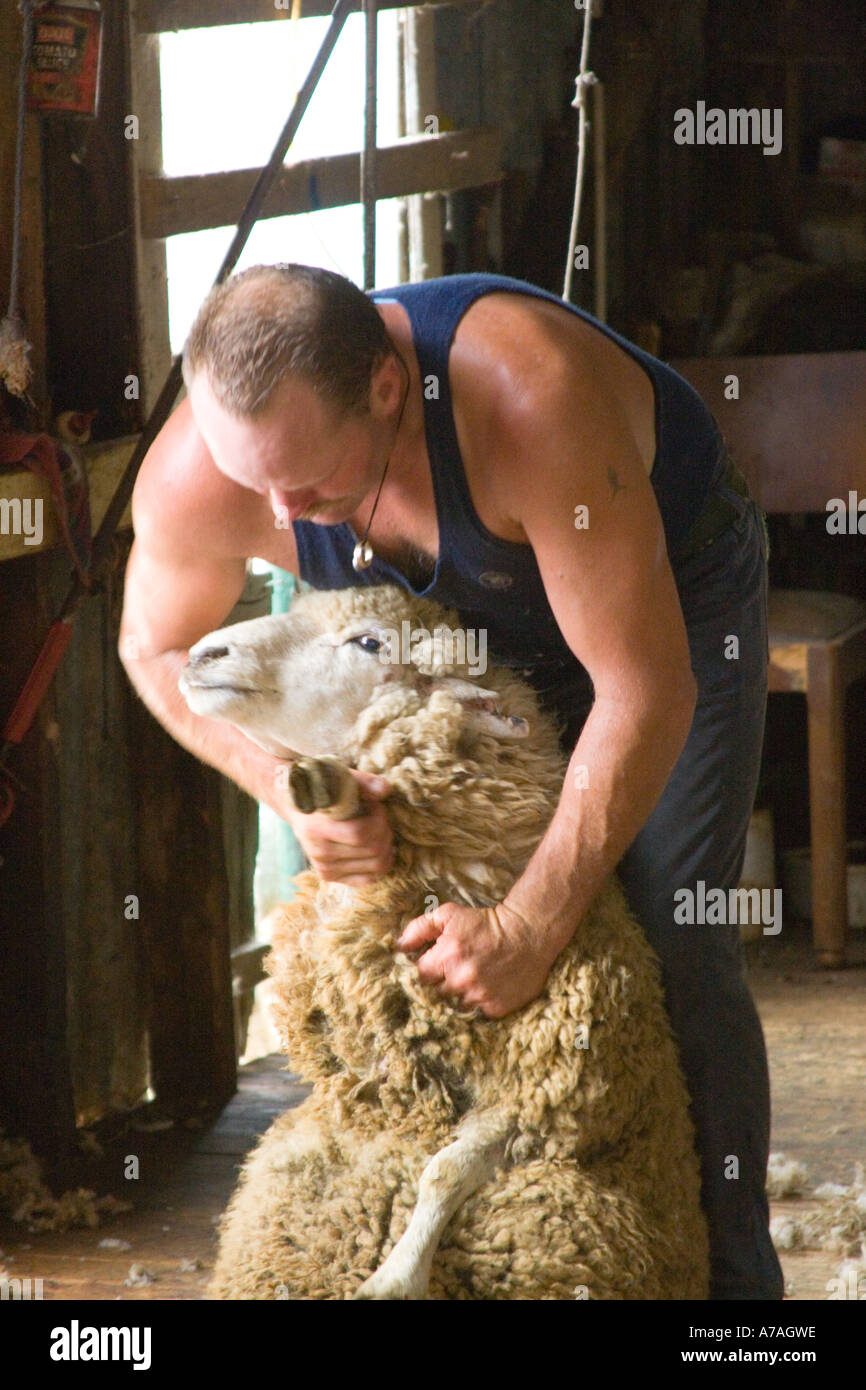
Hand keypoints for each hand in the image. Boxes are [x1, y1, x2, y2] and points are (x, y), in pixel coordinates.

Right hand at [287, 768, 393, 886]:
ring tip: (375, 830)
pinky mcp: (329, 876)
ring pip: (376, 866)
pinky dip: (379, 863)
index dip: (378, 819)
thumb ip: (364, 781)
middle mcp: (319, 852)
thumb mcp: (341, 778)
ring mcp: (324, 867)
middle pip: (373, 851)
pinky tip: (374, 846)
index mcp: (317, 827)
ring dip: (385, 845)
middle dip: (385, 831)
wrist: (297, 806)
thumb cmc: (324, 789)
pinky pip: (368, 879)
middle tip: (379, 817)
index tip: (376, 805)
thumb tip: (385, 789)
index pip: (361, 833)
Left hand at [395, 901, 555, 1018]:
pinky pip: (477, 1014)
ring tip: (466, 983)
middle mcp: (461, 980)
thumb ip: (418, 928)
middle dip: (438, 987)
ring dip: (458, 997)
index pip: (418, 979)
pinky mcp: (497, 1008)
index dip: (420, 976)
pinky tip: (483, 990)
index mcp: (446, 957)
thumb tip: (398, 946)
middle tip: (447, 976)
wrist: (528, 932)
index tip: (425, 973)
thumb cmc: (485, 922)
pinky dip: (477, 1004)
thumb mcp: (449, 914)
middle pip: (435, 995)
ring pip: (455, 1007)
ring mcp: (480, 996)